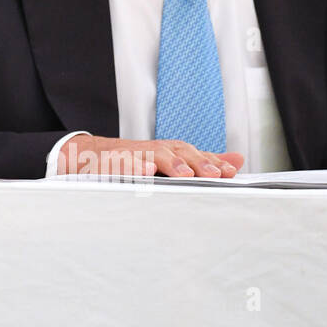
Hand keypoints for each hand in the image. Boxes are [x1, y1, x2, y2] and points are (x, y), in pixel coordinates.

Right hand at [55, 134, 244, 176]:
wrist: (89, 156)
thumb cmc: (135, 161)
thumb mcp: (170, 160)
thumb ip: (202, 161)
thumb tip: (237, 160)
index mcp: (166, 152)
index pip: (191, 154)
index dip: (210, 162)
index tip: (227, 173)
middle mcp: (150, 151)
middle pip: (175, 152)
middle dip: (196, 162)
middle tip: (213, 175)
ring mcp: (129, 156)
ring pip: (151, 155)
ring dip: (168, 163)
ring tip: (184, 174)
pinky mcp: (108, 164)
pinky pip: (121, 166)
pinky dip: (132, 168)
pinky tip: (144, 173)